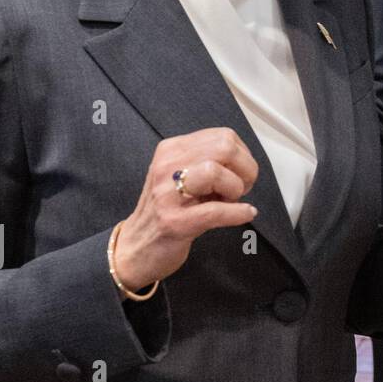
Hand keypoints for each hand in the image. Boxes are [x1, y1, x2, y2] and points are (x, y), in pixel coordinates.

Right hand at [113, 128, 259, 290]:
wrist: (137, 245)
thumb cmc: (167, 210)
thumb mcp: (184, 176)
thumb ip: (209, 162)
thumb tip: (245, 160)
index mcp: (172, 150)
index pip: (223, 136)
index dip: (243, 155)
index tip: (242, 171)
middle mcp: (167, 166)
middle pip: (223, 148)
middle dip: (245, 169)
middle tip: (243, 187)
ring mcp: (167, 193)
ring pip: (215, 173)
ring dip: (235, 189)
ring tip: (231, 201)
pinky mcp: (173, 221)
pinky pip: (215, 211)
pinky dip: (237, 213)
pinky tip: (244, 214)